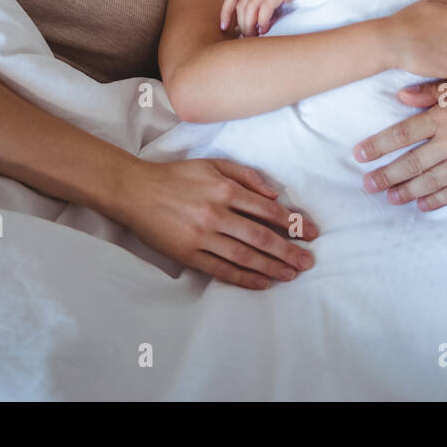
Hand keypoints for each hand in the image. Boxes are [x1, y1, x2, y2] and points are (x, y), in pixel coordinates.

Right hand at [116, 158, 318, 289]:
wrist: (135, 192)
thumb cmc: (176, 176)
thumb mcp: (212, 164)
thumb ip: (246, 175)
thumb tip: (274, 195)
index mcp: (225, 189)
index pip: (267, 210)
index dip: (293, 223)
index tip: (311, 233)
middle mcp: (216, 213)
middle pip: (261, 237)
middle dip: (289, 251)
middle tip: (308, 261)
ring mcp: (202, 236)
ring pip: (244, 256)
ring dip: (271, 267)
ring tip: (291, 275)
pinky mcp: (188, 254)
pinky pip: (221, 269)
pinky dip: (244, 277)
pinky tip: (262, 282)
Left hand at [222, 0, 360, 36]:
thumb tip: (252, 20)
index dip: (225, 12)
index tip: (224, 28)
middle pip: (241, 4)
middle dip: (241, 24)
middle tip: (245, 38)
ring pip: (251, 6)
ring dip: (250, 25)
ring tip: (254, 36)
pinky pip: (266, 6)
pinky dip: (262, 20)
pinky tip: (265, 29)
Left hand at [352, 75, 446, 209]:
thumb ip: (434, 91)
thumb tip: (400, 98)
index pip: (404, 132)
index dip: (379, 146)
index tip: (359, 155)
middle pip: (412, 161)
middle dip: (386, 175)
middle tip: (366, 185)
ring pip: (431, 180)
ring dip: (407, 191)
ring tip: (389, 197)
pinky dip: (437, 200)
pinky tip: (422, 205)